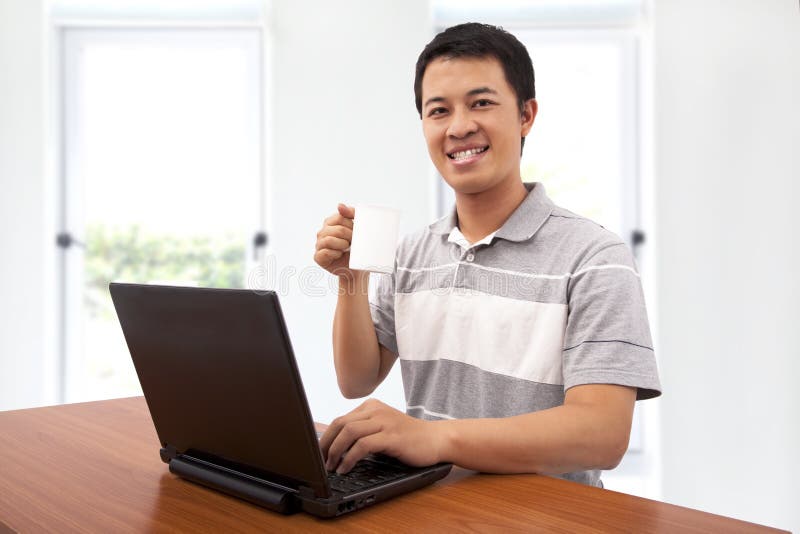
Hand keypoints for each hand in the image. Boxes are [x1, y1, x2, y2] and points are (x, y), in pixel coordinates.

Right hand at [314, 204, 355, 276]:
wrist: (356, 267)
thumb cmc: (357, 247)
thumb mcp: (358, 227)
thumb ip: (351, 213)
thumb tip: (339, 205)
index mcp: (330, 222)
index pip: (341, 218)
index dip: (352, 226)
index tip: (355, 233)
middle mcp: (322, 232)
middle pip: (338, 230)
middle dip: (350, 237)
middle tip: (353, 243)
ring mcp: (318, 244)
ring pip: (330, 240)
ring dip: (343, 245)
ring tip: (346, 248)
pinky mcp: (318, 257)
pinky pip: (326, 252)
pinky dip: (336, 254)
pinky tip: (339, 255)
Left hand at [319, 399, 445, 473]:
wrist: (436, 439)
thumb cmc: (408, 438)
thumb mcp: (382, 428)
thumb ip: (363, 431)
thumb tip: (335, 447)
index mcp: (371, 406)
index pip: (340, 420)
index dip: (325, 438)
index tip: (319, 454)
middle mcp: (376, 410)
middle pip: (340, 424)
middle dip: (326, 445)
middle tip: (321, 462)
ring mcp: (384, 422)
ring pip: (349, 432)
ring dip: (335, 451)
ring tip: (331, 467)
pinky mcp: (392, 436)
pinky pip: (363, 445)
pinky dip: (350, 458)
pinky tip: (346, 468)